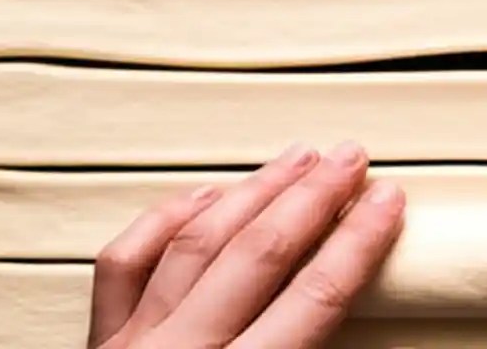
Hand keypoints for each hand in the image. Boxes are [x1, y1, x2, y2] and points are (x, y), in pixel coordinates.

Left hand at [87, 142, 404, 348]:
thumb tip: (356, 344)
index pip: (316, 298)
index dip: (359, 242)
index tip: (390, 202)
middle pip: (259, 254)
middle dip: (313, 198)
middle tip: (351, 156)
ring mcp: (131, 346)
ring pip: (197, 242)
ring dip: (253, 191)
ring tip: (295, 157)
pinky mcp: (96, 344)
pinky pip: (128, 261)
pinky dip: (169, 220)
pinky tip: (204, 194)